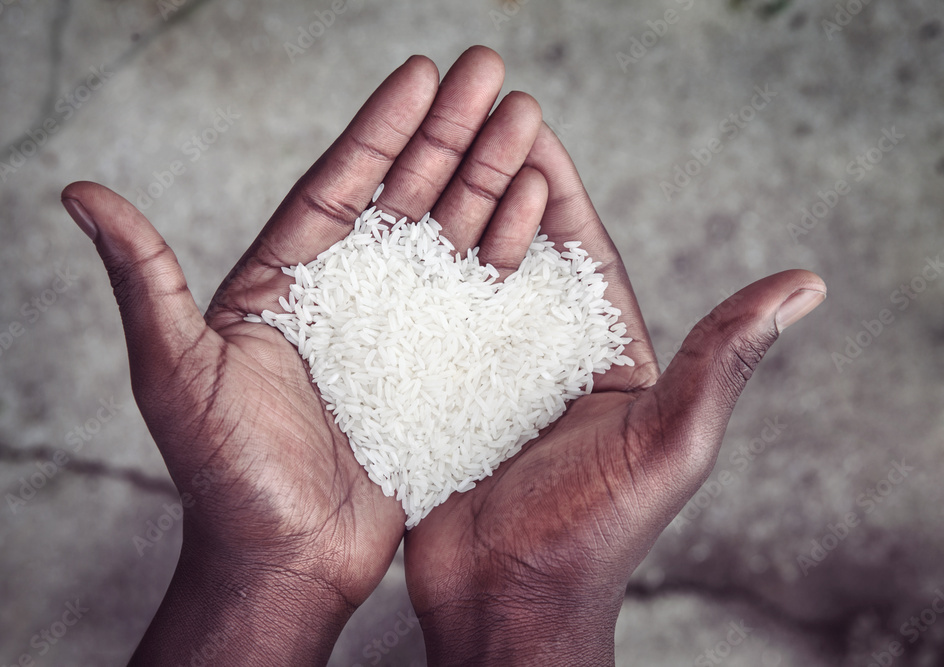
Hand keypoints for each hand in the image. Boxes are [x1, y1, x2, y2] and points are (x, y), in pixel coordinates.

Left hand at [62, 46, 547, 664]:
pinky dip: (500, 251)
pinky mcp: (430, 366)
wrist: (288, 558)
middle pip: (400, 195)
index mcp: (283, 282)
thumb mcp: (177, 371)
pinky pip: (469, 297)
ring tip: (524, 124)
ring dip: (483, 177)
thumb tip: (78, 192)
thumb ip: (146, 281)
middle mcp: (340, 295)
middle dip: (446, 132)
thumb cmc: (226, 474)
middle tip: (491, 72)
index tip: (423, 75)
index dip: (379, 129)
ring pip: (442, 235)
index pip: (336, 186)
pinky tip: (531, 211)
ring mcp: (391, 329)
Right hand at [404, 123, 826, 664]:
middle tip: (467, 121)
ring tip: (417, 160)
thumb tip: (806, 284)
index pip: (586, 251)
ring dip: (448, 219)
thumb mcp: (666, 442)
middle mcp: (547, 358)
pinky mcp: (438, 399)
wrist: (505, 603)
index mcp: (606, 357)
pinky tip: (380, 238)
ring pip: (466, 280)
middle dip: (497, 183)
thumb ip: (723, 363)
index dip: (558, 187)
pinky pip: (423, 327)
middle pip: (522, 252)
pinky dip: (407, 281)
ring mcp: (488, 377)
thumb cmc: (590, 536)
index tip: (529, 127)